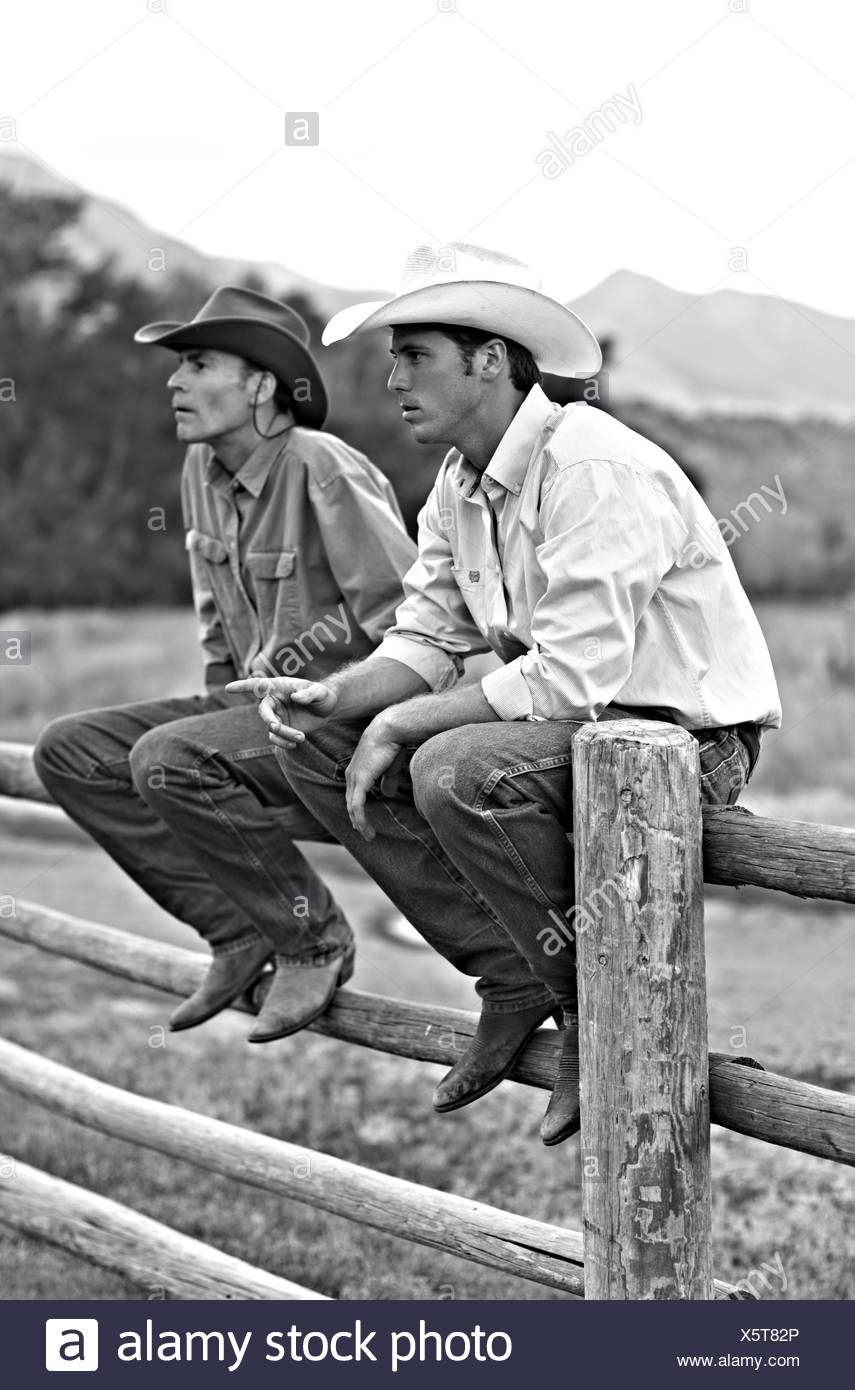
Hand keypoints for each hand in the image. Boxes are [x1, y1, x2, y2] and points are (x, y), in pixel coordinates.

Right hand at [226, 675, 336, 749]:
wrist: (328, 709)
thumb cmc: (322, 695)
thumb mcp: (319, 692)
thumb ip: (308, 693)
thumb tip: (295, 698)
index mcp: (278, 687)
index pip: (257, 685)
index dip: (242, 687)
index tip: (228, 688)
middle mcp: (273, 701)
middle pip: (263, 711)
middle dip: (268, 720)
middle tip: (276, 726)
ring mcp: (276, 715)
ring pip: (271, 728)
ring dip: (284, 734)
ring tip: (301, 737)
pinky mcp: (281, 728)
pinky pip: (276, 738)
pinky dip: (283, 742)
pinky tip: (295, 743)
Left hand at [345, 717, 405, 841]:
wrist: (389, 731)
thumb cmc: (392, 745)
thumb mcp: (390, 767)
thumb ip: (388, 781)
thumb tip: (388, 794)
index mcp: (357, 770)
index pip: (353, 794)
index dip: (358, 809)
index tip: (364, 821)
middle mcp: (351, 775)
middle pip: (350, 802)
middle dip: (357, 819)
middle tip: (366, 833)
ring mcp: (354, 778)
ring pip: (352, 807)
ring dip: (360, 823)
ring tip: (369, 835)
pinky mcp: (360, 782)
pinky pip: (357, 806)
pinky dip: (361, 820)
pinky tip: (366, 829)